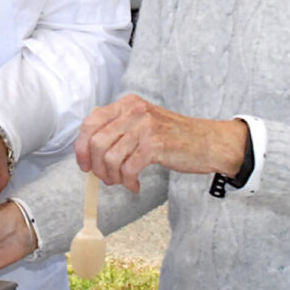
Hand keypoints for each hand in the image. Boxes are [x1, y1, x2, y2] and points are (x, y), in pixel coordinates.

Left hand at [77, 94, 246, 192]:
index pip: (90, 122)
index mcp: (127, 104)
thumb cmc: (174, 136)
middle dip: (96, 166)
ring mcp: (145, 127)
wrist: (209, 142)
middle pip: (96, 142)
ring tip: (122, 182)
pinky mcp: (156, 145)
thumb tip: (88, 150)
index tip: (84, 165)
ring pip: (110, 157)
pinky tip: (135, 186)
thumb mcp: (143, 122)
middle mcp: (134, 111)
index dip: (81, 147)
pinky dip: (128, 182)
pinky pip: (128, 169)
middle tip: (106, 178)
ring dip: (112, 177)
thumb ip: (118, 128)